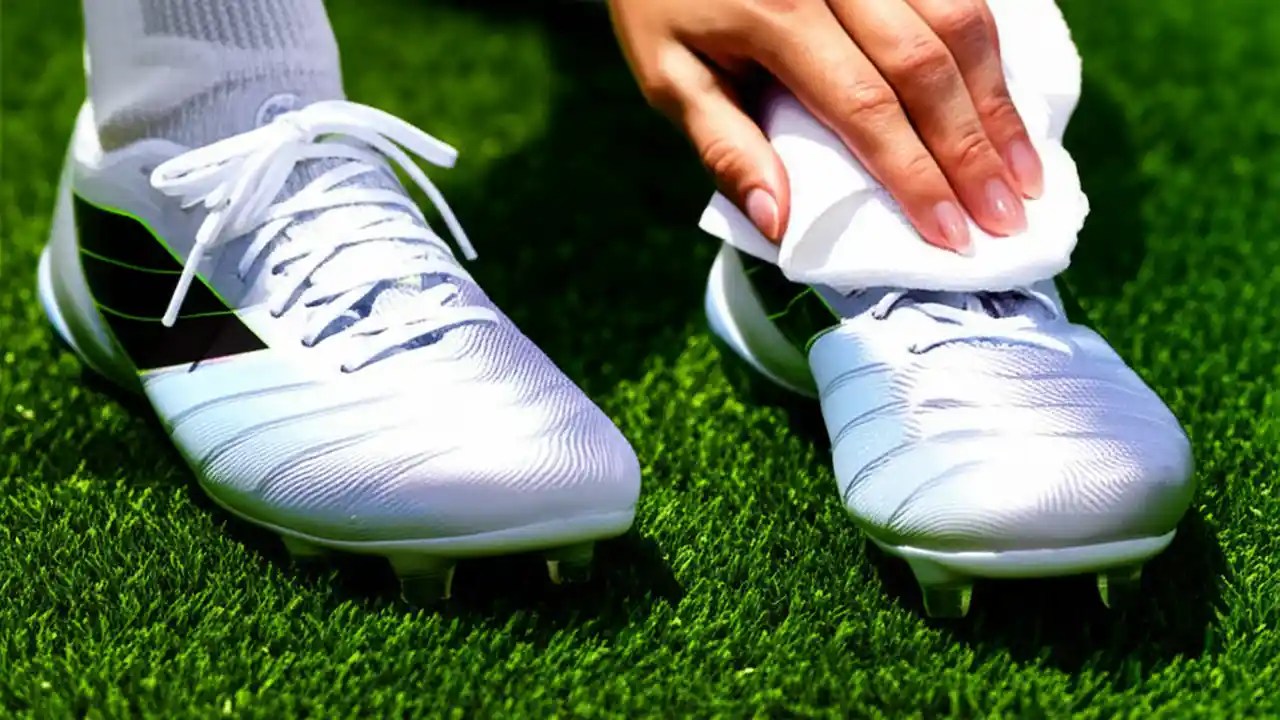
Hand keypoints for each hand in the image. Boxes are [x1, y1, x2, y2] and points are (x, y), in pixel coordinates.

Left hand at [607, 0, 1041, 252]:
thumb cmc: (662, 2)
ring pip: (961, 17)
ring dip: (998, 100)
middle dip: (975, 149)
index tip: (952, 235)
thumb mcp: (668, 75)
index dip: (916, 175)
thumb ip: (724, 144)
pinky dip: (989, 46)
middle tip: (1010, 218)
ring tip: (1027, 171)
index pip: (866, 106)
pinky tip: (1004, 99)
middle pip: (929, 65)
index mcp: (777, 9)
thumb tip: (781, 222)